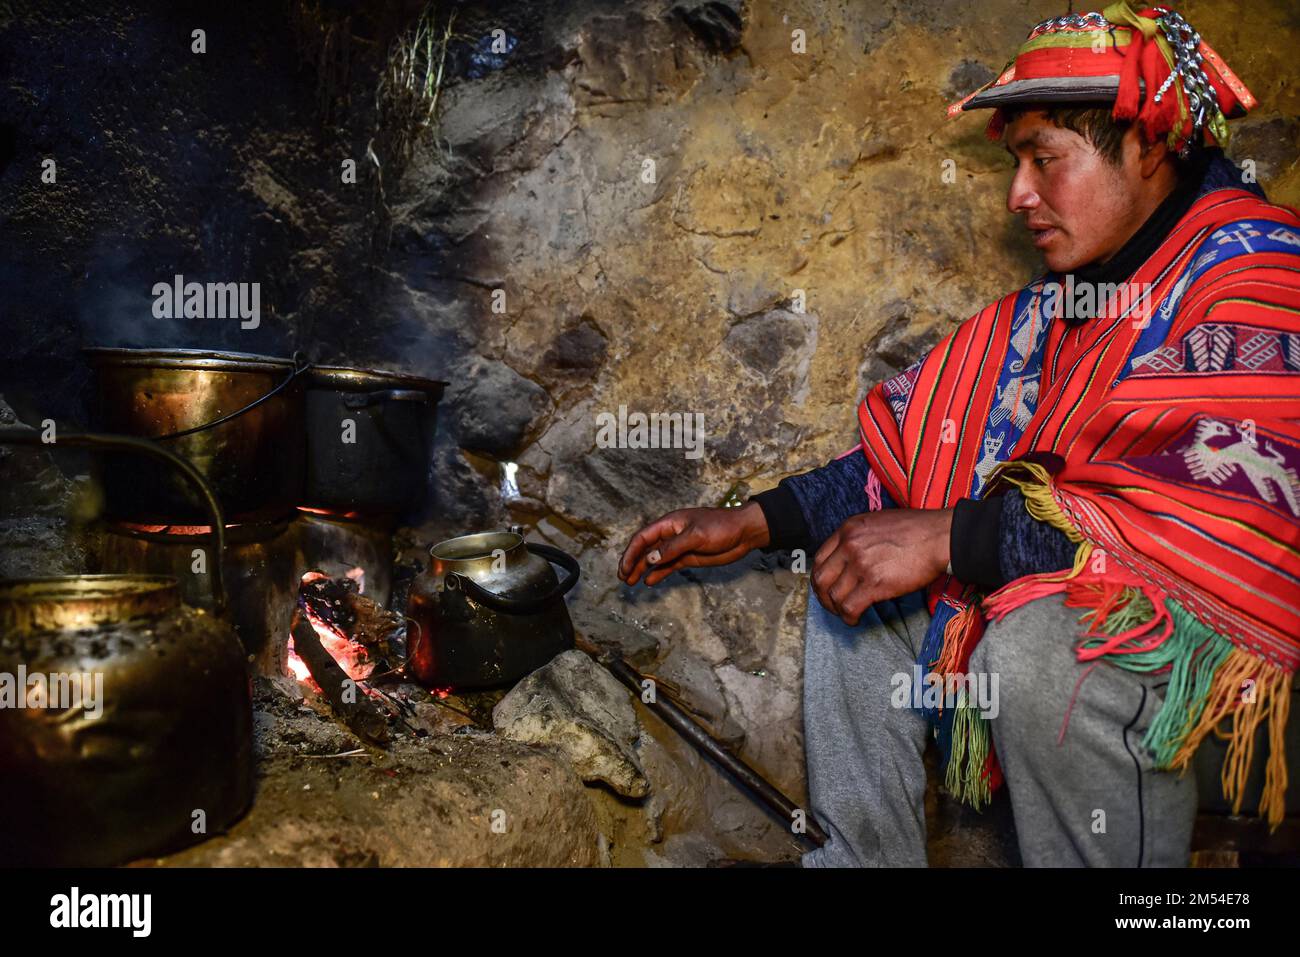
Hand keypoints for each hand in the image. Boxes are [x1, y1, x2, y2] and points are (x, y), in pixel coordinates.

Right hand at [618, 502, 769, 586]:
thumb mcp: (696, 536)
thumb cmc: (721, 527)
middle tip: (623, 578)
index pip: (643, 538)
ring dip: (642, 569)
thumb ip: (672, 548)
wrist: (744, 533)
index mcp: (669, 524)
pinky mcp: (688, 557)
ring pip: (655, 559)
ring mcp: (679, 547)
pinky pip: (668, 566)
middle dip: (632, 562)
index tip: (624, 568)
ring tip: (631, 582)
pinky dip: (658, 573)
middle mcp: (670, 535)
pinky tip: (650, 581)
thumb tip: (650, 559)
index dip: (631, 552)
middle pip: (645, 549)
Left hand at [811, 508, 952, 625]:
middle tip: (832, 605)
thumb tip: (849, 558)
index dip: (820, 577)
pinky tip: (855, 619)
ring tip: (846, 614)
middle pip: (821, 578)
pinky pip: (850, 607)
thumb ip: (858, 538)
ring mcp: (861, 565)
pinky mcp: (875, 584)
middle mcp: (849, 545)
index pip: (819, 558)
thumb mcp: (877, 523)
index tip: (827, 587)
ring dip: (836, 609)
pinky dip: (849, 618)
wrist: (939, 537)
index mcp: (848, 529)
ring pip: (833, 596)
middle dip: (823, 597)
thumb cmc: (916, 530)